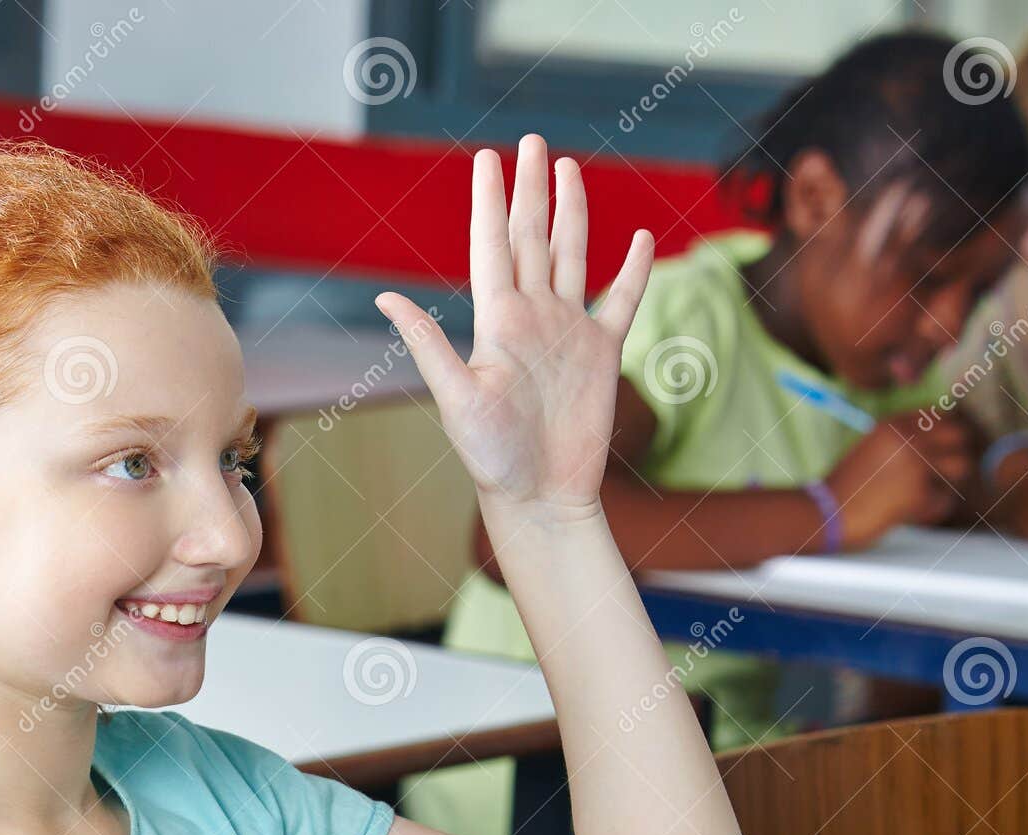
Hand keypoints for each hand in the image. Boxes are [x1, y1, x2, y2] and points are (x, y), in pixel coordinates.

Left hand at [375, 135, 653, 513]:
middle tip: (531, 142)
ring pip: (571, 256)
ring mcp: (569, 332)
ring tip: (568, 169)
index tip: (486, 159)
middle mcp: (533, 318)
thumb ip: (428, 343)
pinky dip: (633, 271)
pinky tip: (640, 240)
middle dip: (531, 190)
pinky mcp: (602, 355)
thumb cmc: (492, 457)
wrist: (540, 497)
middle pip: (532, 238)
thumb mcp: (456, 397)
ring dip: (571, 214)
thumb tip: (387, 299)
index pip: (492, 246)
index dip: (490, 202)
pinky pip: (622, 302)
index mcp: (497, 322)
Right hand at [826, 412, 973, 548]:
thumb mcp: (869, 449)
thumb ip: (899, 441)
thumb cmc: (844, 487)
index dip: (941, 434)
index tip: (933, 451)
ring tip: (928, 493)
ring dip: (948, 481)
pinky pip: (944, 501)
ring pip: (961, 466)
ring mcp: (916, 466)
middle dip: (953, 453)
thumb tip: (935, 441)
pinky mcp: (919, 494)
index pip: (938, 416)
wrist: (824, 512)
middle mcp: (909, 439)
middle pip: (959, 435)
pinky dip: (931, 511)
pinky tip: (910, 515)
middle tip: (941, 472)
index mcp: (894, 425)